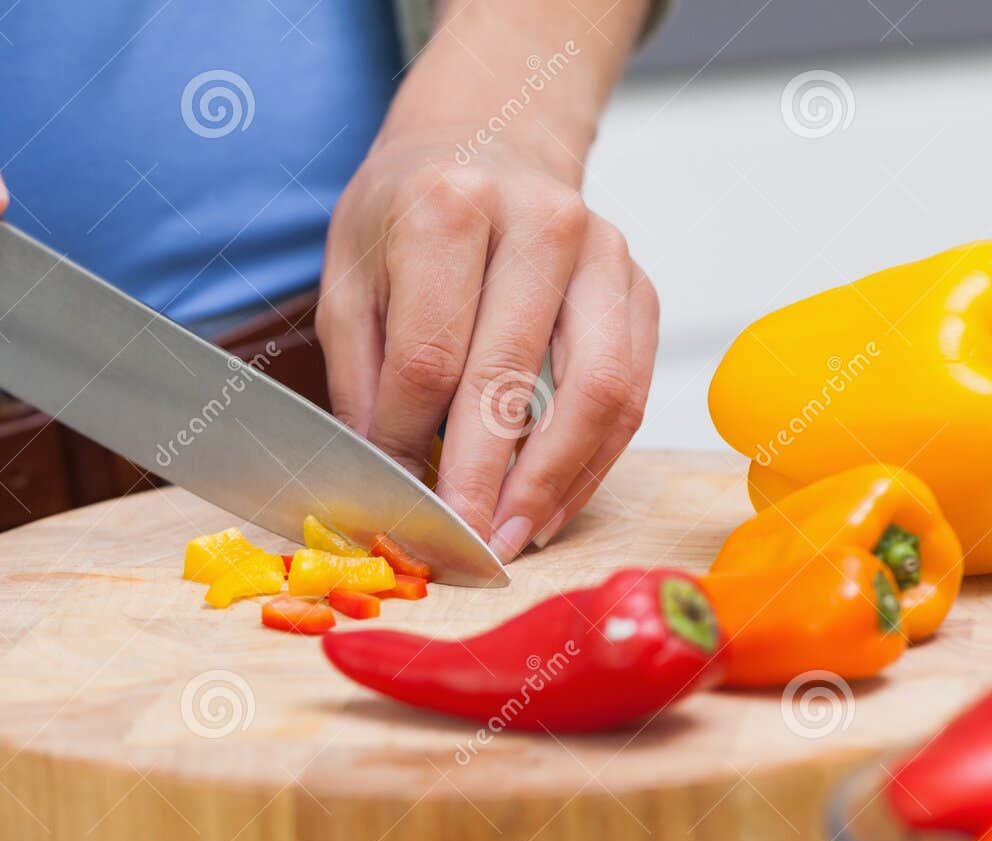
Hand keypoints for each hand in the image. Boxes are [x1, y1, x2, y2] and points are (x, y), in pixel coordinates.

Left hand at [318, 134, 656, 561]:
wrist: (487, 140)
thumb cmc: (408, 214)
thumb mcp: (351, 276)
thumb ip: (363, 375)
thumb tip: (385, 475)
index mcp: (450, 208)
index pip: (430, 356)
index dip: (409, 443)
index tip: (393, 499)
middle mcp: (541, 222)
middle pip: (514, 379)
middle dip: (484, 482)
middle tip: (461, 549)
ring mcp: (605, 254)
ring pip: (597, 393)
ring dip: (554, 483)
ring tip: (513, 538)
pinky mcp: (640, 289)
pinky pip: (630, 395)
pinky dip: (592, 463)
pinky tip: (550, 505)